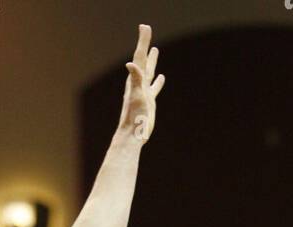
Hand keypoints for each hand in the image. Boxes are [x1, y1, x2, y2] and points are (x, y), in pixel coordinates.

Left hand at [117, 25, 164, 143]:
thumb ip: (135, 79)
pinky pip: (154, 88)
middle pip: (143, 59)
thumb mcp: (136, 96)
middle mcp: (138, 84)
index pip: (139, 56)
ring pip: (149, 72)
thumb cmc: (134, 117)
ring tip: (155, 49)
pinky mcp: (149, 102)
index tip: (144, 27)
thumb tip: (130, 64)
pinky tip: (161, 78)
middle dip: (145, 44)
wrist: (132, 134)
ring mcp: (144, 92)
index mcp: (135, 80)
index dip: (143, 41)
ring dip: (152, 60)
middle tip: (146, 30)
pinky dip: (158, 81)